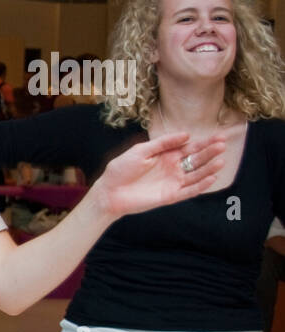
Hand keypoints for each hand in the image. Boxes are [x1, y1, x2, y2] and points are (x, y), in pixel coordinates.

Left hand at [93, 132, 225, 218]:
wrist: (109, 192)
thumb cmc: (121, 169)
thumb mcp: (141, 151)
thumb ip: (162, 143)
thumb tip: (186, 135)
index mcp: (166, 155)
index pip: (190, 147)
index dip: (205, 142)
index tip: (220, 136)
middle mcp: (173, 168)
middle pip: (196, 160)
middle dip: (210, 152)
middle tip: (222, 145)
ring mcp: (173, 182)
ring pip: (196, 175)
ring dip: (208, 168)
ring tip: (220, 161)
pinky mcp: (170, 196)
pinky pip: (189, 191)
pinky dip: (200, 186)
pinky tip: (211, 178)